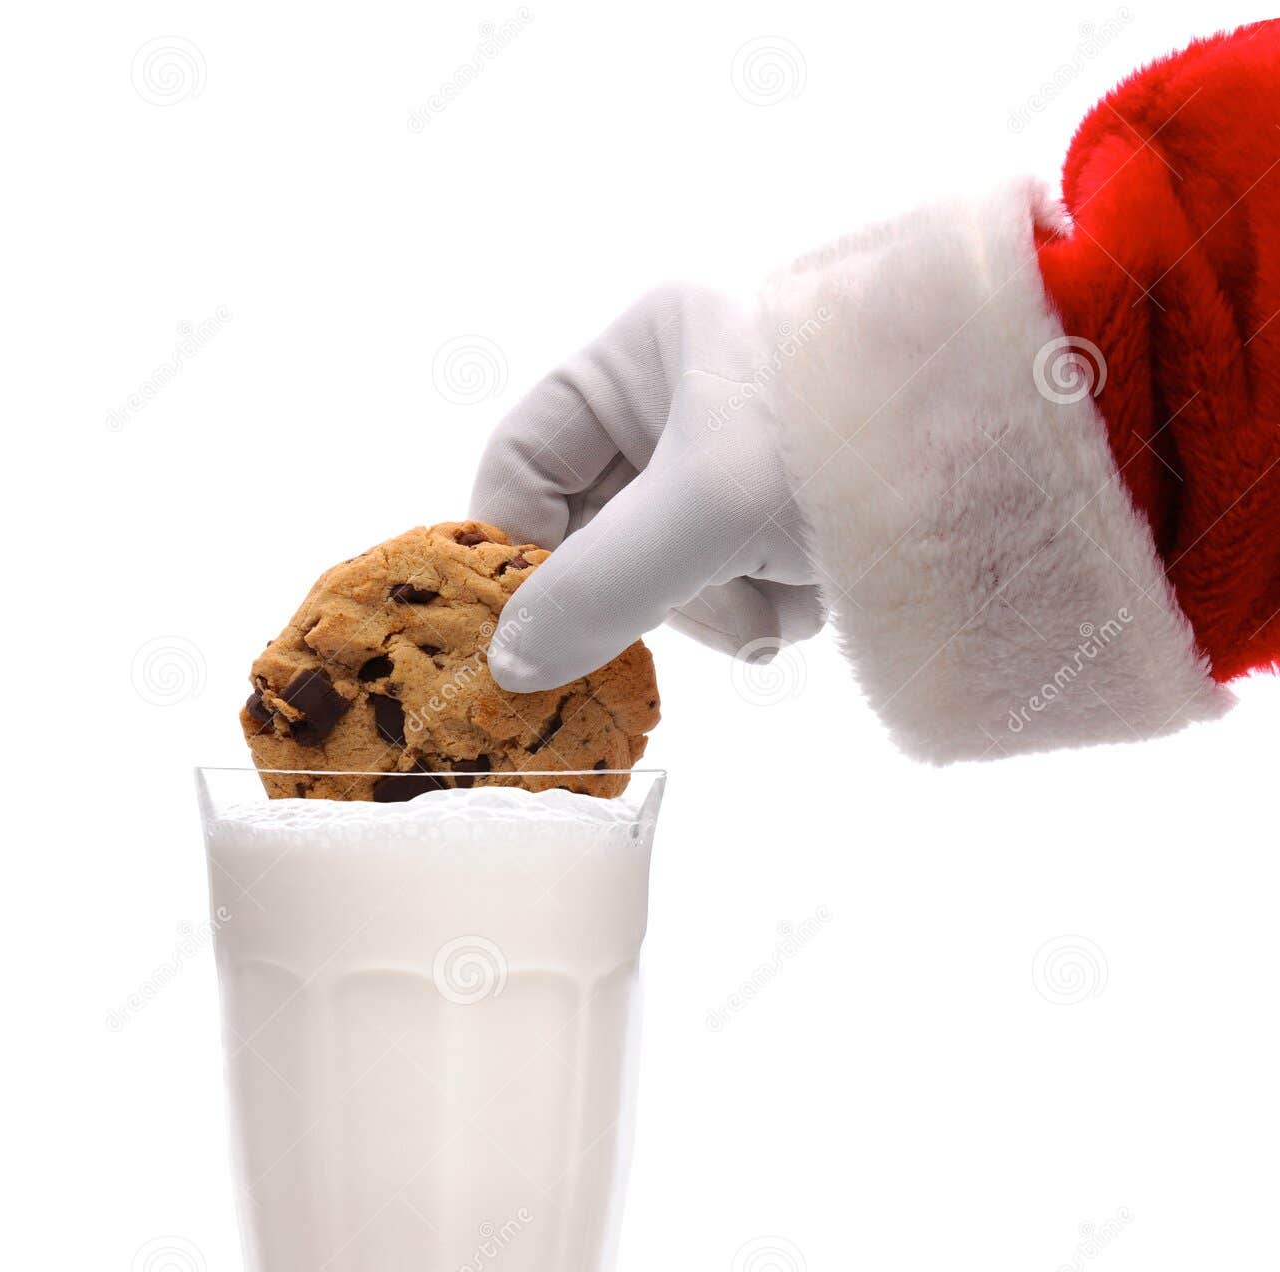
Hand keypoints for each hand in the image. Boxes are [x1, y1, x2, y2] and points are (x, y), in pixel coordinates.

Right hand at [470, 283, 822, 691]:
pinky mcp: (792, 522)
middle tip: (685, 605)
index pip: (525, 460)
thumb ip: (596, 590)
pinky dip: (774, 609)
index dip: (514, 547)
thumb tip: (508, 661)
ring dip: (723, 607)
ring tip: (787, 583)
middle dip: (649, 590)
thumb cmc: (853, 436)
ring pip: (671, 580)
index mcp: (646, 353)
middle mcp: (685, 403)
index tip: (523, 629)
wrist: (1021, 452)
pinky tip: (823, 588)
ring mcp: (740, 467)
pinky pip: (739, 592)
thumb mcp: (705, 509)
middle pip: (597, 537)